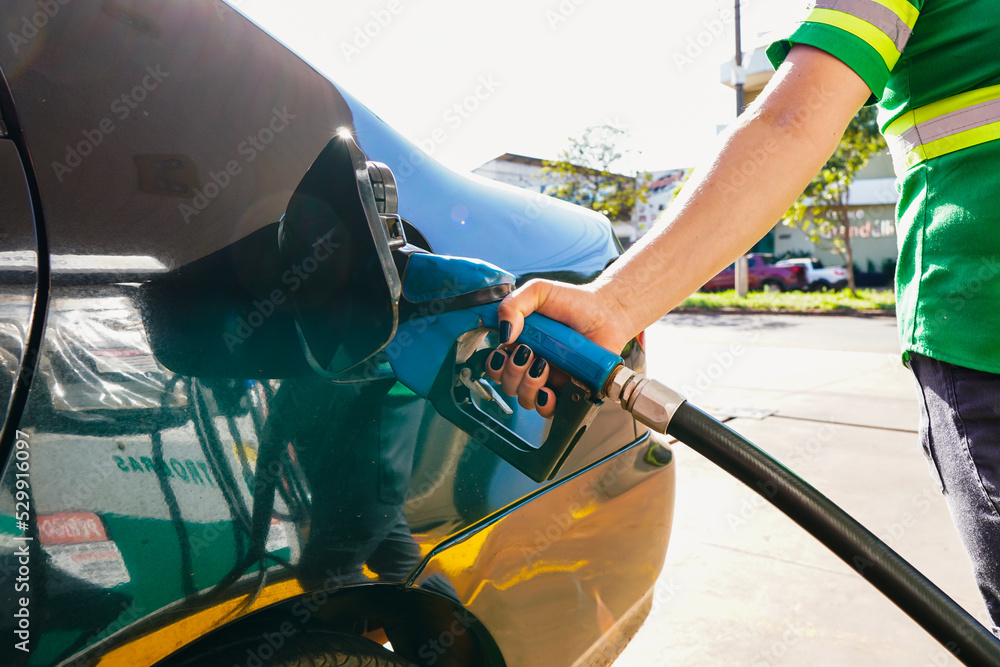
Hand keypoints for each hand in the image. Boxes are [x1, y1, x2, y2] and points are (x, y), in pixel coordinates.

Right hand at [484, 278, 637, 416]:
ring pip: (524, 399)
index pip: (495, 365)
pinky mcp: (568, 391)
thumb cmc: (573, 302)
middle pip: (506, 384)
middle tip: (530, 353)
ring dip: (528, 385)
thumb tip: (504, 334)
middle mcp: (530, 365)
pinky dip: (545, 404)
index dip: (495, 364)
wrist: (607, 312)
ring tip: (544, 365)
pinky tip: (549, 391)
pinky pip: (549, 411)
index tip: (506, 350)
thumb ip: (513, 305)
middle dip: (513, 372)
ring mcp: (549, 380)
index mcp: (519, 344)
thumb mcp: (538, 292)